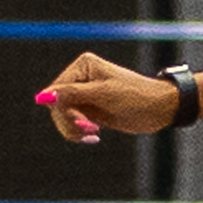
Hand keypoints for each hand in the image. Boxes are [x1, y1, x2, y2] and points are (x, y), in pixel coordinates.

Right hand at [37, 52, 176, 141]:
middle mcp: (80, 78)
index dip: (64, 109)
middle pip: (57, 104)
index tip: (82, 123)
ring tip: (93, 135)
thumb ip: (72, 94)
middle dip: (69, 121)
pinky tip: (94, 137)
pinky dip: (79, 132)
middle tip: (90, 131)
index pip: (57, 90)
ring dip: (73, 129)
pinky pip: (73, 123)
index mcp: (82, 66)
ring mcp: (85, 94)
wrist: (160, 109)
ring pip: (63, 116)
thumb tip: (41, 97)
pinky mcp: (90, 109)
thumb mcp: (103, 94)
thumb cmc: (136, 96)